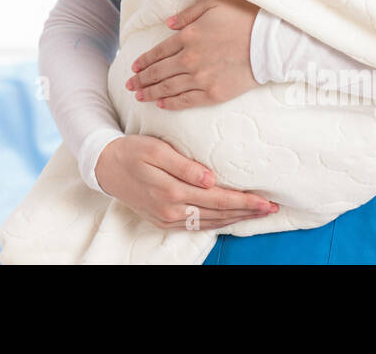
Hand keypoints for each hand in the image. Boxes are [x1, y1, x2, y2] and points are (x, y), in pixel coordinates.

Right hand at [93, 135, 277, 228]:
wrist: (104, 167)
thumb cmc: (131, 151)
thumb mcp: (155, 150)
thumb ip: (184, 166)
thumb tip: (211, 179)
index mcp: (172, 191)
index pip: (218, 199)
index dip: (244, 201)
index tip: (265, 200)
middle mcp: (171, 209)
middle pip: (218, 214)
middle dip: (247, 212)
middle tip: (271, 208)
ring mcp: (167, 218)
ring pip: (209, 223)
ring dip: (235, 219)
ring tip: (256, 214)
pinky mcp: (162, 220)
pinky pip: (196, 226)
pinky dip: (216, 223)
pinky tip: (228, 218)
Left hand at [124, 0, 260, 109]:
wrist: (270, 41)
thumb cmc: (245, 16)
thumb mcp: (214, 2)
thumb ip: (188, 13)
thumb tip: (168, 24)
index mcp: (188, 36)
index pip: (158, 52)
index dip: (144, 61)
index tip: (134, 67)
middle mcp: (189, 59)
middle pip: (159, 72)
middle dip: (142, 79)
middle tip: (129, 85)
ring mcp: (201, 78)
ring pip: (169, 88)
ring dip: (151, 93)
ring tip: (139, 96)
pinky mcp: (214, 93)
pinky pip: (187, 100)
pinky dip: (171, 103)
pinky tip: (161, 104)